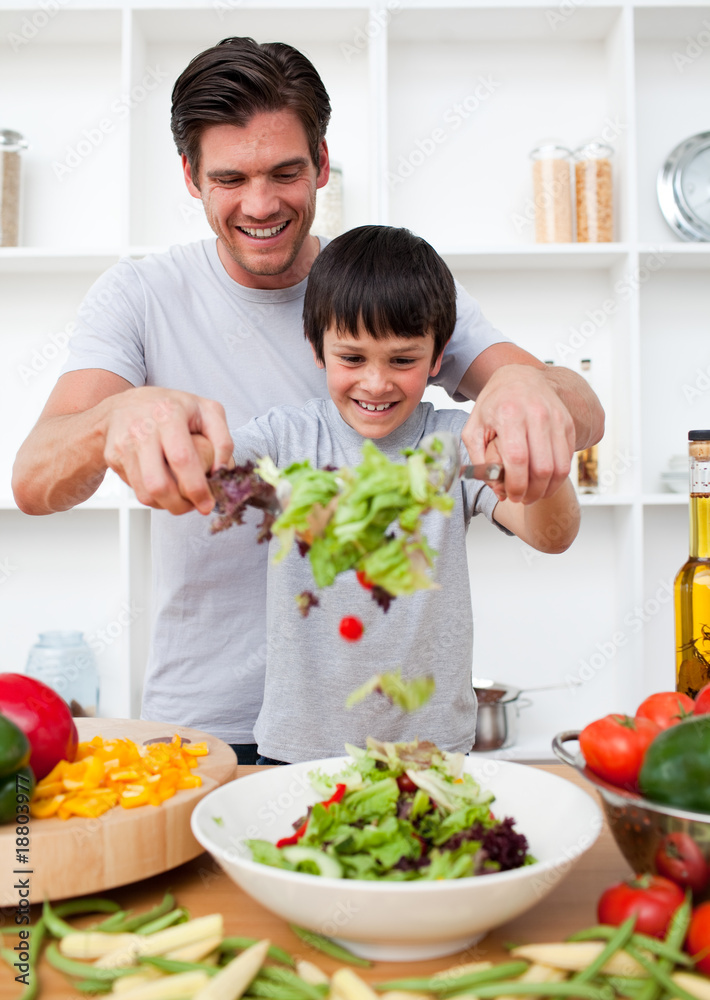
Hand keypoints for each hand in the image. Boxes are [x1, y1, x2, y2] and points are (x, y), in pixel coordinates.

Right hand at [102, 387, 233, 514]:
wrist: (125, 404)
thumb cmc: (171, 409)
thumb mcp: (206, 411)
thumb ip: (223, 439)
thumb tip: (221, 471)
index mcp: (168, 415)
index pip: (182, 459)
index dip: (196, 488)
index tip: (207, 504)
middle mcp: (142, 429)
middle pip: (158, 483)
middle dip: (179, 505)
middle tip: (193, 507)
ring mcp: (124, 444)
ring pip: (145, 492)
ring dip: (167, 505)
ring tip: (181, 500)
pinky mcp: (113, 457)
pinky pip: (135, 489)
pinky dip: (153, 497)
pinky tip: (164, 488)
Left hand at [461, 365, 575, 503]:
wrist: (520, 377)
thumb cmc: (494, 404)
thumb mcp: (474, 428)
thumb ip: (478, 460)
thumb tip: (497, 490)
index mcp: (509, 414)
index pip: (518, 459)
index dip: (516, 484)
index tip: (511, 496)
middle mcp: (536, 415)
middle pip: (542, 467)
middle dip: (534, 492)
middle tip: (523, 499)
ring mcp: (556, 418)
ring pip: (560, 466)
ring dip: (549, 488)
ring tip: (536, 494)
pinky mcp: (568, 422)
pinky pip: (568, 457)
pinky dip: (559, 476)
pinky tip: (546, 481)